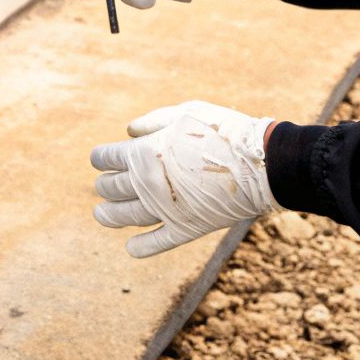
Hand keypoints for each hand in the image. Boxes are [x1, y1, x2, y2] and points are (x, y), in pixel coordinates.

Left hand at [89, 100, 279, 257]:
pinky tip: (130, 247)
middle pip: (114, 187)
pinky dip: (141, 247)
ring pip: (127, 216)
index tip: (99, 159)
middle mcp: (149, 184)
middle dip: (105, 184)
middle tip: (103, 184)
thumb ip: (154, 120)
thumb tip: (128, 131)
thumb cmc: (222, 130)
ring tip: (100, 215)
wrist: (261, 164)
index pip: (108, 158)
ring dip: (110, 216)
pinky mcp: (186, 228)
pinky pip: (157, 242)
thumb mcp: (186, 112)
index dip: (100, 158)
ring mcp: (166, 209)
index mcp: (146, 153)